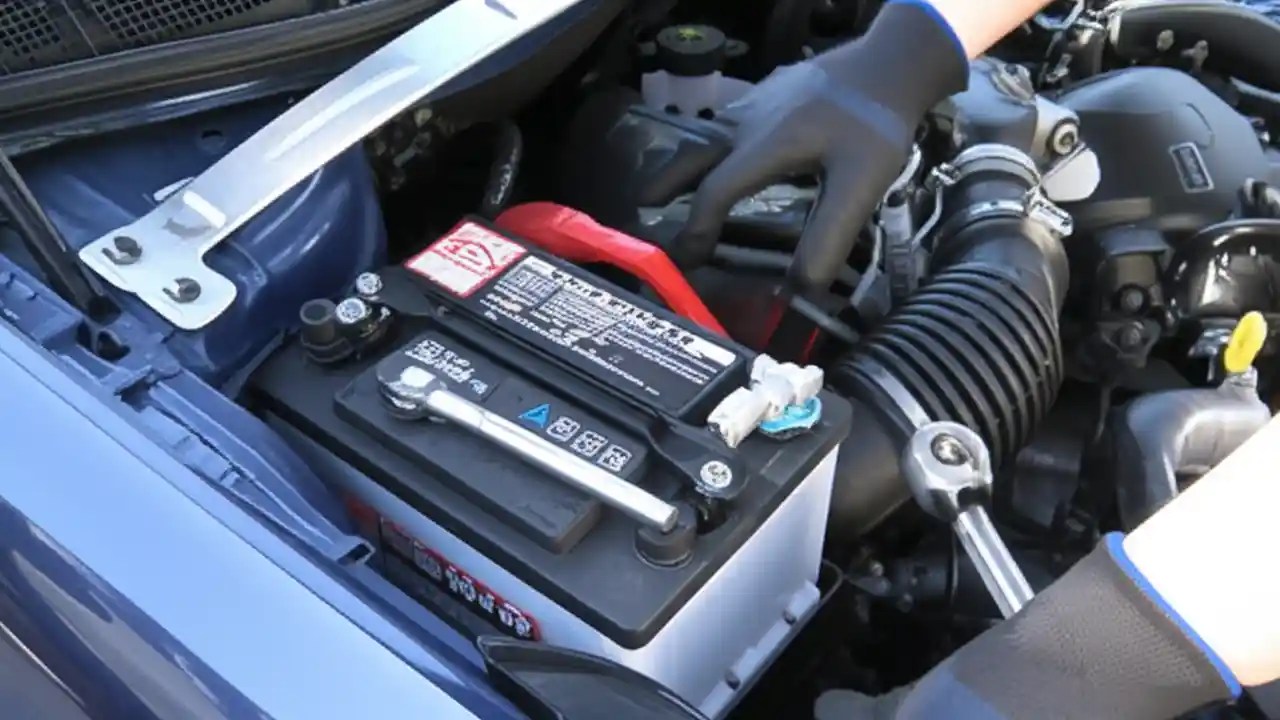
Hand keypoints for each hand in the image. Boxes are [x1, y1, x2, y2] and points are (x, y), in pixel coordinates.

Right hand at [675, 1, 968, 292]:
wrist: (894, 60)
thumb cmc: (877, 123)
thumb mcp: (860, 186)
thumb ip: (829, 239)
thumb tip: (800, 292)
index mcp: (763, 146)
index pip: (714, 193)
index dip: (696, 231)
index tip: (687, 261)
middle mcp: (747, 123)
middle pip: (692, 156)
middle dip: (665, 186)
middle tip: (643, 211)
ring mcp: (757, 102)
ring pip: (708, 138)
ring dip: (686, 166)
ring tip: (673, 189)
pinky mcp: (771, 92)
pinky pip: (728, 125)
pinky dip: (714, 148)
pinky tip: (726, 157)